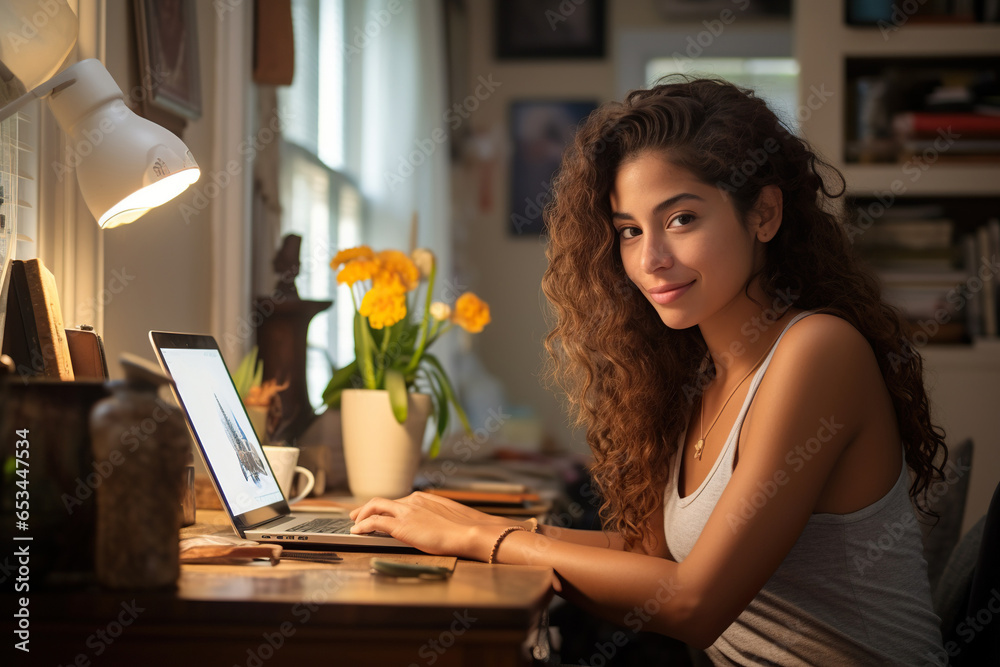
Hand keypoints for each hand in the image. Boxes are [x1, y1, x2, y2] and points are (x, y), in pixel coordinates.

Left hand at [349, 491, 523, 559]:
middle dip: (366, 508)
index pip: (398, 501)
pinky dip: (362, 525)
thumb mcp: (448, 518)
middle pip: (382, 502)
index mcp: (423, 498)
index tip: (378, 512)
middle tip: (356, 515)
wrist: (469, 532)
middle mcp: (412, 500)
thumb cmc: (465, 529)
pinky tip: (356, 532)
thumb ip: (435, 518)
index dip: (384, 508)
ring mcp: (406, 511)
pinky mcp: (401, 525)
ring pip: (375, 508)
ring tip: (353, 523)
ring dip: (361, 515)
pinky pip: (374, 522)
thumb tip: (433, 526)